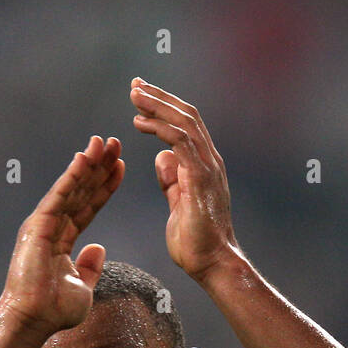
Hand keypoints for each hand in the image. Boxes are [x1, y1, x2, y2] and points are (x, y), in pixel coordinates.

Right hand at [0, 135, 124, 334]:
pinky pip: (59, 196)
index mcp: (62, 241)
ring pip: (71, 188)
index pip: (88, 207)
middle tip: (115, 143)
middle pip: (81, 191)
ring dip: (88, 163)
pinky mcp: (37, 225)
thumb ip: (90, 268)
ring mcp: (43, 225)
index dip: (105, 187)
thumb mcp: (82, 287)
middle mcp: (51, 227)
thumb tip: (98, 248)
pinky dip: (72, 175)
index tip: (120, 166)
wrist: (33, 321)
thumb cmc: (54, 310)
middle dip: (99, 167)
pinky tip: (85, 157)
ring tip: (104, 142)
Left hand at [130, 78, 237, 282]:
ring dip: (158, 106)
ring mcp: (207, 167)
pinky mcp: (200, 178)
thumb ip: (172, 180)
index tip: (141, 96)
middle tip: (135, 84)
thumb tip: (162, 157)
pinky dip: (161, 128)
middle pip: (186, 115)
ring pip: (184, 122)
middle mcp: (209, 160)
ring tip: (135, 96)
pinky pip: (182, 143)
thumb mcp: (178, 203)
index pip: (185, 125)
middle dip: (159, 97)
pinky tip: (141, 123)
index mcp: (202, 165)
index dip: (163, 107)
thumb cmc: (196, 241)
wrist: (212, 264)